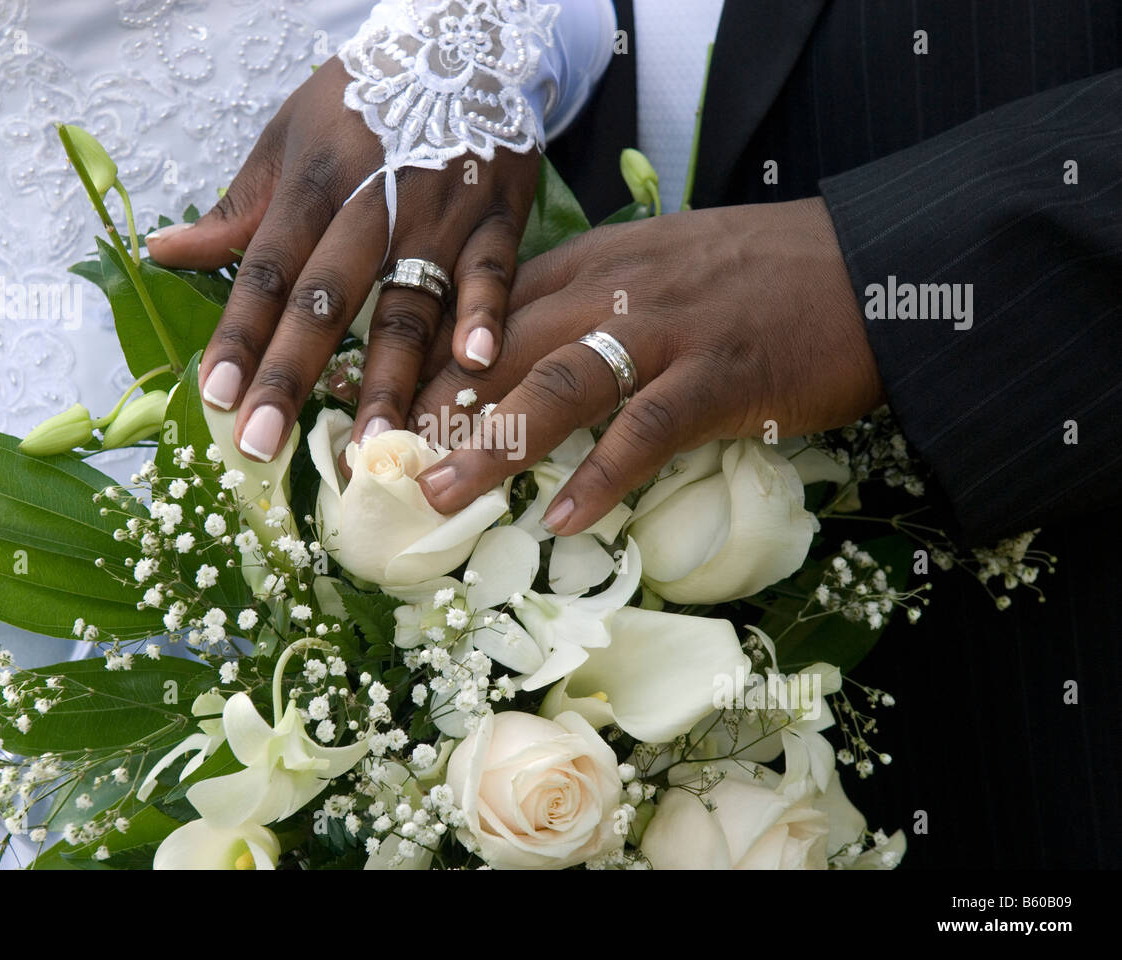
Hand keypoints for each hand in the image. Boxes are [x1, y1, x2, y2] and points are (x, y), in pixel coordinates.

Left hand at [146, 59, 539, 459]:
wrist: (458, 43)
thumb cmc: (361, 100)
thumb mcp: (287, 137)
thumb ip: (237, 206)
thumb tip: (163, 251)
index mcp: (313, 183)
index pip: (267, 271)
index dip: (239, 335)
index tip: (215, 396)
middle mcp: (372, 202)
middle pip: (326, 298)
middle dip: (292, 372)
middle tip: (264, 442)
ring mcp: (438, 212)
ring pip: (408, 301)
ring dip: (389, 376)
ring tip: (372, 443)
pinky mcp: (496, 216)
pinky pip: (491, 271)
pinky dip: (484, 313)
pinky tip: (475, 363)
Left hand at [409, 197, 885, 533]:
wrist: (868, 262)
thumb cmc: (759, 276)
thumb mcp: (658, 267)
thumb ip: (588, 303)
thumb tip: (520, 365)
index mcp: (595, 262)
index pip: (487, 312)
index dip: (426, 363)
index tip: (377, 410)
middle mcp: (616, 289)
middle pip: (504, 348)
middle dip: (433, 408)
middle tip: (377, 464)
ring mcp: (668, 332)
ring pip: (559, 383)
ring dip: (493, 443)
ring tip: (442, 494)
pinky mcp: (720, 376)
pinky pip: (646, 429)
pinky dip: (601, 476)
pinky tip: (562, 520)